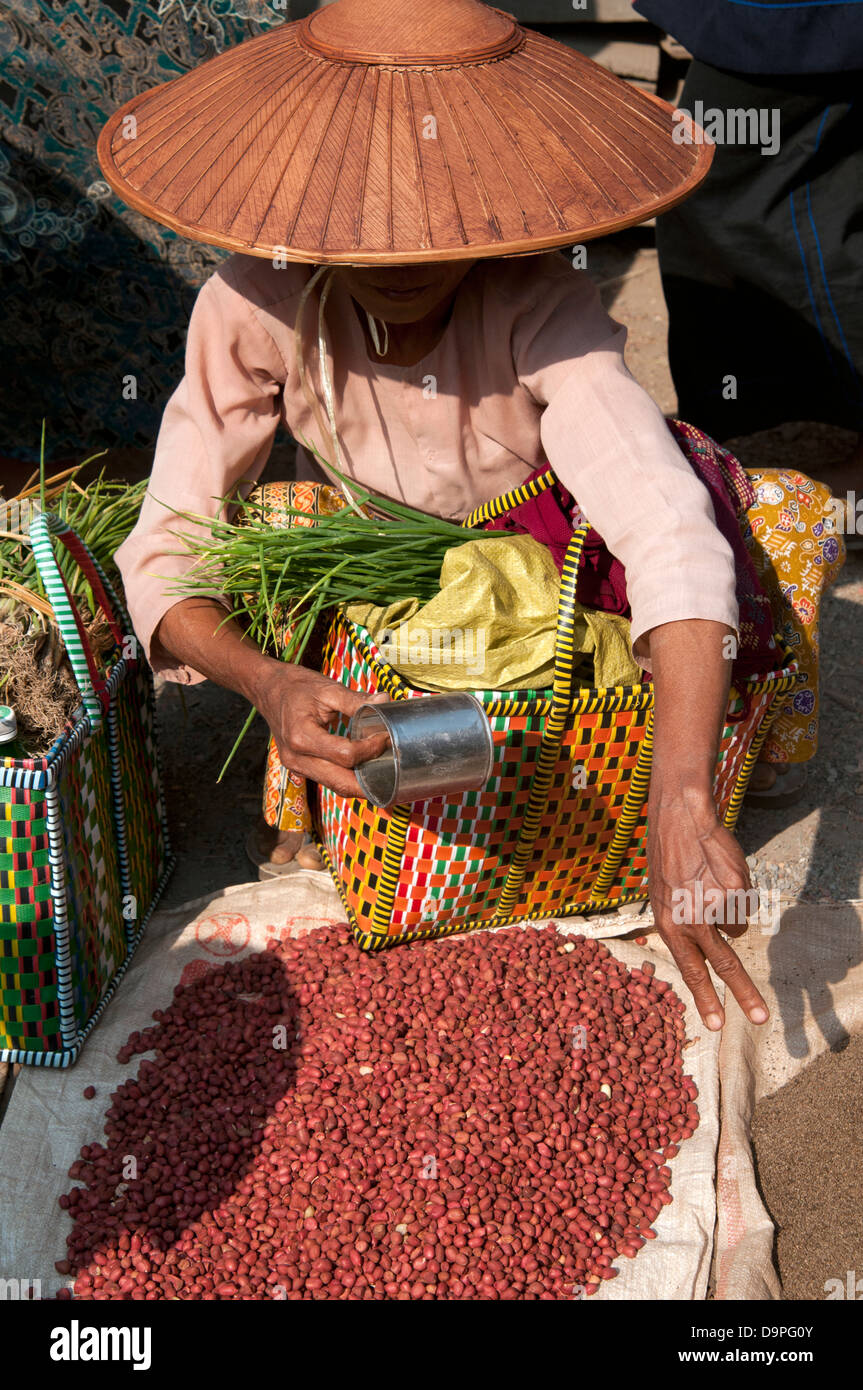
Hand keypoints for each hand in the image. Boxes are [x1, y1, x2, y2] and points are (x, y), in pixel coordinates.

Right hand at [252, 661, 389, 796]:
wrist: (266, 688)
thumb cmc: (295, 686)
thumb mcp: (327, 688)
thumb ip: (356, 700)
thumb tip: (385, 700)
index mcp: (301, 737)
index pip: (346, 756)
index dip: (370, 749)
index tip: (385, 737)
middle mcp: (296, 758)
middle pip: (341, 783)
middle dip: (370, 783)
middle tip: (395, 771)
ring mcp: (296, 766)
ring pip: (335, 786)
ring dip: (360, 783)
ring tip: (384, 772)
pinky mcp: (299, 767)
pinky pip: (328, 779)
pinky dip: (348, 777)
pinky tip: (365, 769)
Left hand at [647, 785, 769, 1030]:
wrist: (679, 821)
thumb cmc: (670, 860)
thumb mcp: (662, 898)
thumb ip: (681, 925)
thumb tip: (707, 950)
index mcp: (669, 926)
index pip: (690, 970)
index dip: (705, 998)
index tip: (718, 1024)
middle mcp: (691, 920)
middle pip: (725, 965)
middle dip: (745, 994)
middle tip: (762, 1019)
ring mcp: (713, 907)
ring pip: (737, 929)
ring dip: (730, 914)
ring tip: (710, 887)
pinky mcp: (732, 891)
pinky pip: (744, 906)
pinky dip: (738, 895)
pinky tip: (720, 874)